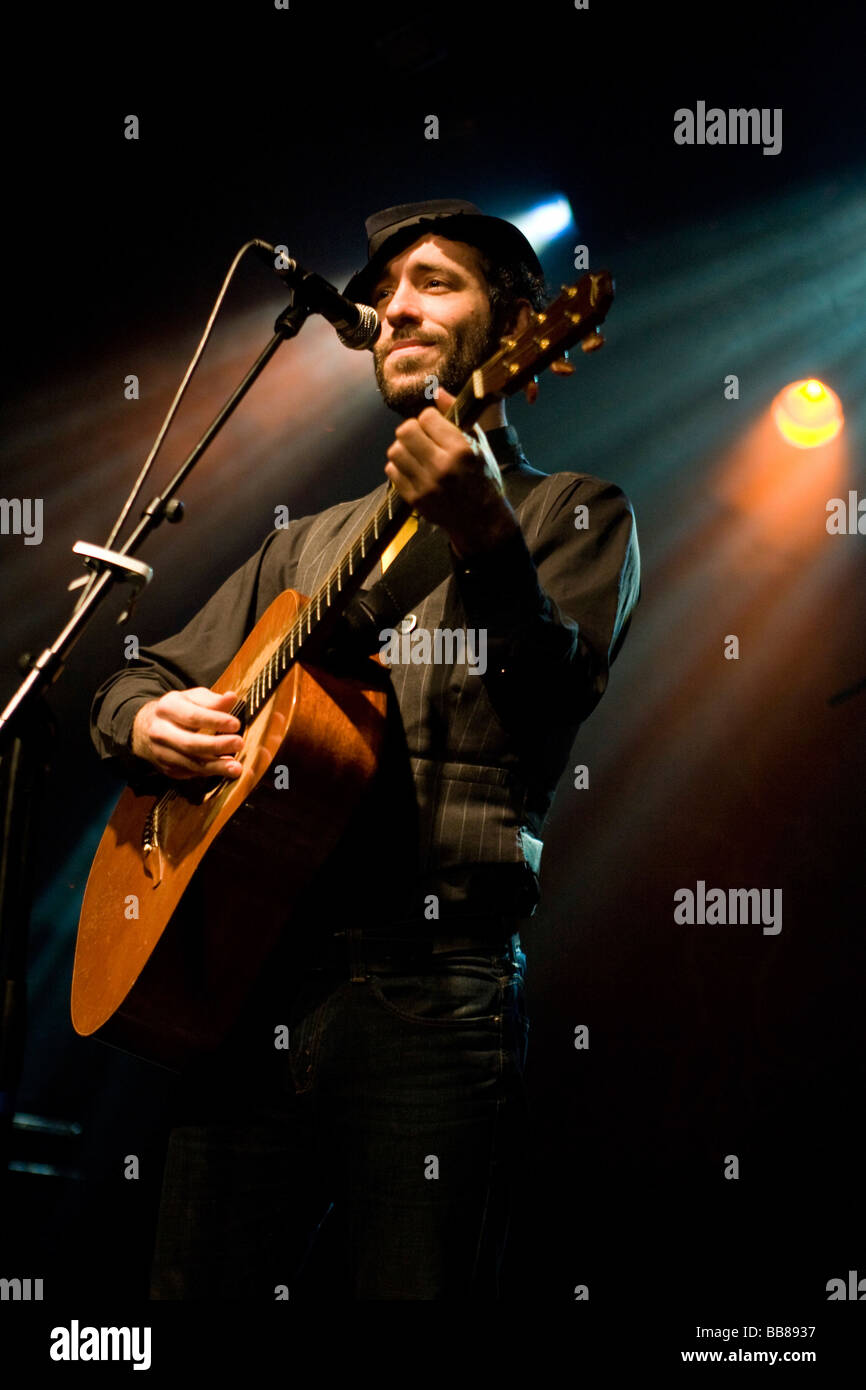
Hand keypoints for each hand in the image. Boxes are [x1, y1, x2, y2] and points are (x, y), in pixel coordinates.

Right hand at [131, 688, 243, 779]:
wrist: (147, 728)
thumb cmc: (178, 710)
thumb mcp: (192, 698)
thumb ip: (212, 700)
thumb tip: (231, 698)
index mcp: (167, 708)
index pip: (192, 717)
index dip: (215, 721)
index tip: (235, 724)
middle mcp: (160, 731)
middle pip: (190, 743)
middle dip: (216, 745)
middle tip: (238, 743)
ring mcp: (162, 752)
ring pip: (191, 762)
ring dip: (216, 766)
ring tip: (236, 767)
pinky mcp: (167, 768)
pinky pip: (191, 772)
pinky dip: (210, 772)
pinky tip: (225, 769)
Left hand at [384, 387, 518, 555]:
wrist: (481, 519)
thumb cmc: (483, 477)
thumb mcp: (478, 444)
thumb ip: (457, 416)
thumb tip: (436, 391)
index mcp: (461, 450)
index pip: (427, 417)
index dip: (430, 418)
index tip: (437, 426)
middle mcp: (441, 466)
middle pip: (405, 431)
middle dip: (412, 429)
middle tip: (421, 437)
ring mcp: (426, 485)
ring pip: (395, 451)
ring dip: (404, 449)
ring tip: (417, 454)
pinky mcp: (414, 499)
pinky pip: (392, 471)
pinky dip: (399, 467)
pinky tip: (413, 469)